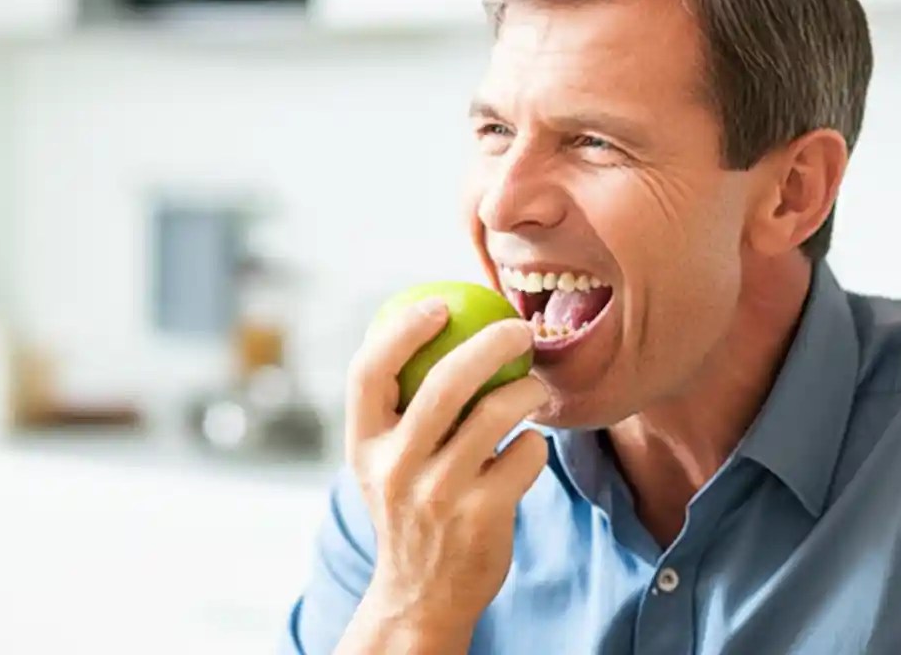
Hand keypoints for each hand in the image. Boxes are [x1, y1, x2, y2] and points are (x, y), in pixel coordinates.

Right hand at [341, 297, 549, 650]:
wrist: (422, 595)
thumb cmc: (410, 506)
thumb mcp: (383, 462)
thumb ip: (399, 407)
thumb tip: (435, 324)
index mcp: (364, 445)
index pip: (368, 372)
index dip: (401, 331)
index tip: (439, 305)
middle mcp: (395, 468)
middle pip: (444, 384)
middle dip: (490, 343)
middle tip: (520, 328)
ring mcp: (438, 494)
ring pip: (496, 414)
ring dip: (527, 390)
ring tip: (535, 388)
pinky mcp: (481, 517)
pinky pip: (526, 453)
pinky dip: (535, 442)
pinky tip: (529, 447)